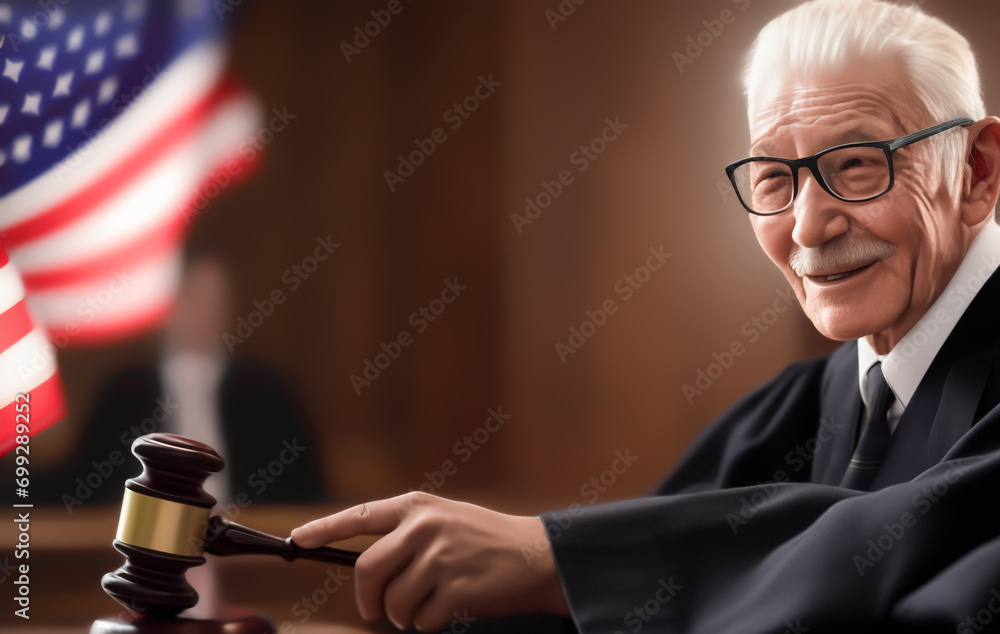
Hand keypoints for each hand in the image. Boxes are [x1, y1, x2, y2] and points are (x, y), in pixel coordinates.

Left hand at [290, 492, 568, 630]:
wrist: (538, 555)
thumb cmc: (487, 540)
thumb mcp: (446, 519)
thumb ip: (408, 534)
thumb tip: (366, 570)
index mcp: (418, 506)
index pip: (360, 516)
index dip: (325, 529)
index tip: (299, 540)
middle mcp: (425, 527)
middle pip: (367, 571)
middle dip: (368, 599)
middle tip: (376, 610)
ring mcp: (440, 557)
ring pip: (393, 602)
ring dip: (405, 615)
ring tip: (430, 603)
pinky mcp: (456, 589)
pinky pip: (422, 622)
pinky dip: (432, 624)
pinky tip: (454, 607)